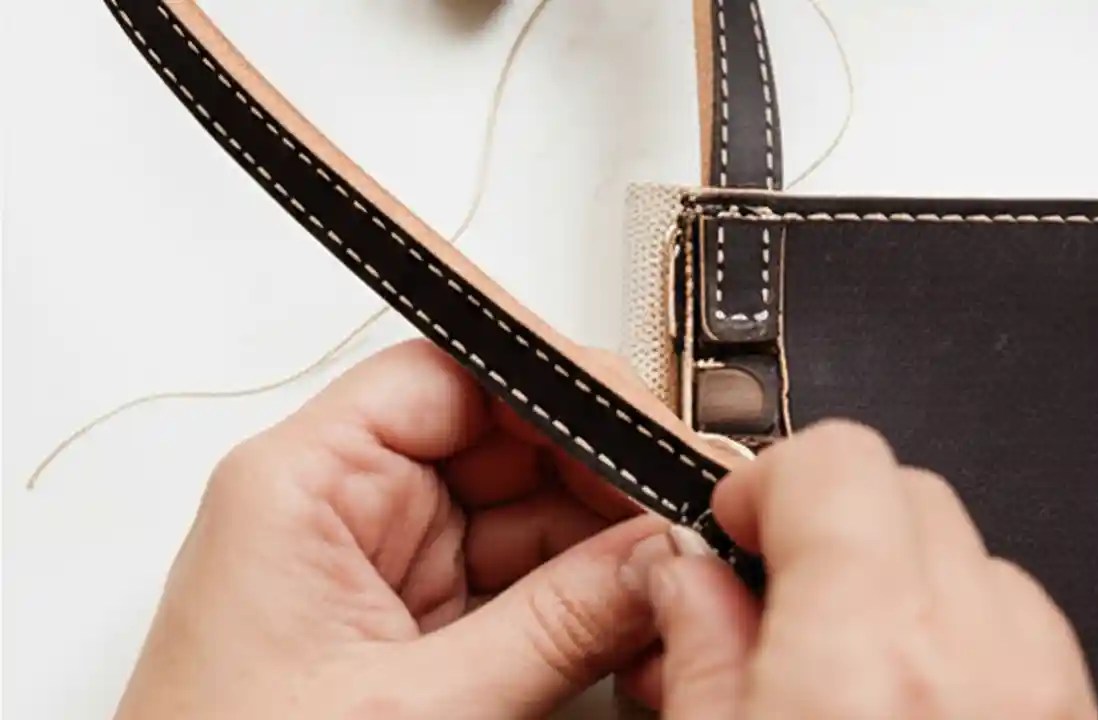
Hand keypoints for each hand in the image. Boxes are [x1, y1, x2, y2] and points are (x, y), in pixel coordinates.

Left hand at [114, 339, 674, 719]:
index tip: (645, 429)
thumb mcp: (420, 710)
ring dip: (602, 543)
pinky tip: (632, 614)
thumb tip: (661, 558)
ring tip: (673, 575)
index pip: (451, 375)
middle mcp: (342, 507)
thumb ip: (558, 626)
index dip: (559, 386)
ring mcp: (381, 565)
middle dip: (602, 475)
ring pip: (523, 514)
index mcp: (303, 484)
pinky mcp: (408, 623)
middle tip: (685, 513)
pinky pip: (515, 580)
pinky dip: (578, 598)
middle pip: (502, 439)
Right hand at [629, 421, 1097, 718]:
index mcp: (865, 653)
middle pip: (905, 488)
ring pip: (969, 551)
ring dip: (897, 574)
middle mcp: (975, 657)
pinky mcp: (1076, 713)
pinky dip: (959, 627)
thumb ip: (695, 647)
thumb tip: (685, 574)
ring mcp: (1041, 687)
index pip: (834, 459)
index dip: (767, 478)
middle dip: (828, 521)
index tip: (736, 525)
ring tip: (840, 654)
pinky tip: (909, 694)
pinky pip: (1020, 621)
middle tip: (771, 591)